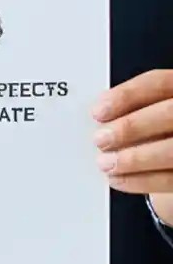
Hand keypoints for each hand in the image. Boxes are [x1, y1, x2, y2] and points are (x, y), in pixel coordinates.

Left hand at [93, 70, 172, 218]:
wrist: (171, 158)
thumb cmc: (155, 128)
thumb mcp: (149, 110)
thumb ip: (132, 108)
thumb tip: (98, 116)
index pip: (159, 83)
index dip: (127, 96)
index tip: (98, 111)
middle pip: (168, 114)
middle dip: (130, 127)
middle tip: (100, 139)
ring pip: (172, 151)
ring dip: (133, 158)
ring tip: (106, 163)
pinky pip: (171, 179)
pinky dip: (142, 181)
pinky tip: (119, 178)